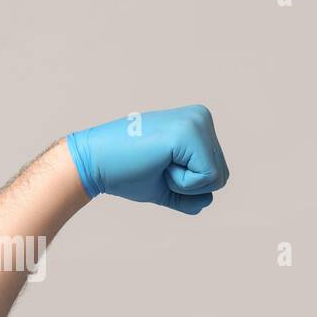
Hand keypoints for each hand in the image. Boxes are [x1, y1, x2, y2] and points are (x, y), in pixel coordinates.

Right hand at [66, 104, 228, 213]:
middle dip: (189, 186)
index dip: (189, 186)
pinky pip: (207, 178)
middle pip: (221, 177)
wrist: (95, 163)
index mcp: (199, 124)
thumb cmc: (128, 173)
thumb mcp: (169, 186)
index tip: (160, 168)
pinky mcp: (189, 133)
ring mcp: (196, 122)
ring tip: (158, 163)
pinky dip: (183, 183)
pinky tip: (160, 163)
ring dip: (185, 184)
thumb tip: (208, 199)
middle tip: (158, 166)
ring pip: (217, 178)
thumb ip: (193, 193)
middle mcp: (202, 117)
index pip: (217, 175)